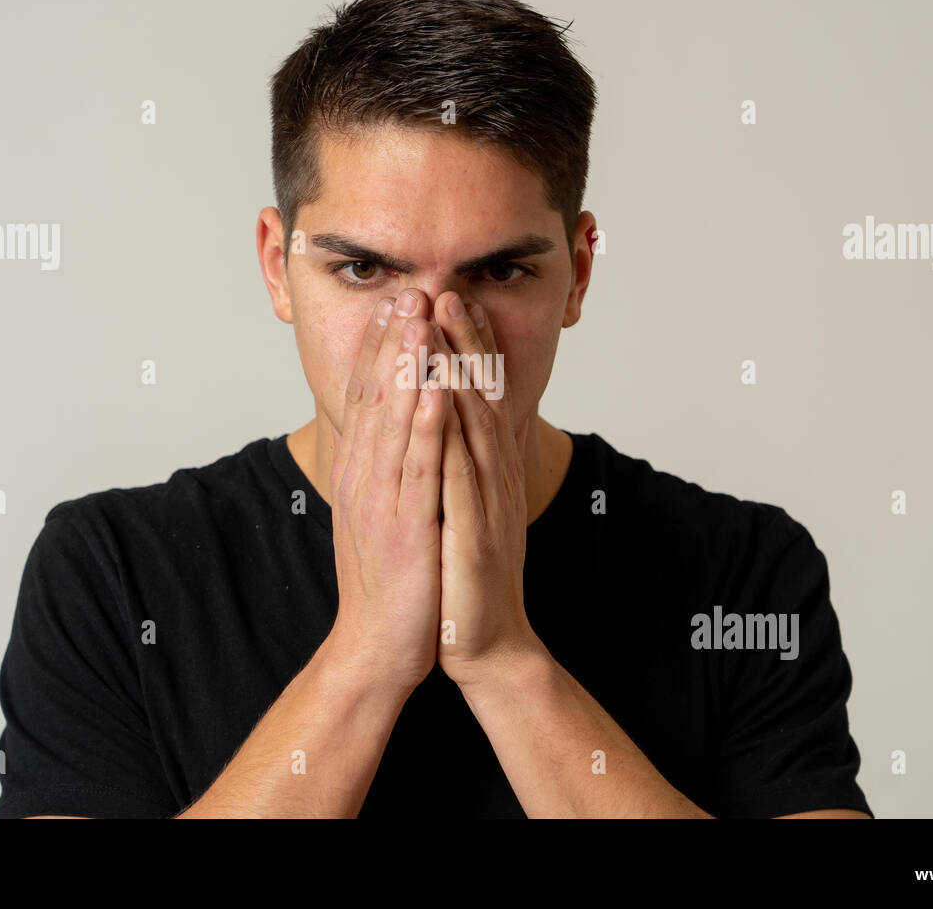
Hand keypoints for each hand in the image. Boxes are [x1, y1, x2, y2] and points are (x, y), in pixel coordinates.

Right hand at [327, 288, 448, 694]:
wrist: (378, 646)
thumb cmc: (390, 580)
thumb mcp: (381, 513)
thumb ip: (385, 469)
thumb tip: (394, 430)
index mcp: (362, 473)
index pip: (368, 399)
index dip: (381, 349)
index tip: (395, 304)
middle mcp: (365, 479)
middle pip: (376, 399)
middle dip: (393, 343)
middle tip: (407, 292)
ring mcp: (382, 501)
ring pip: (394, 423)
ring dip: (407, 369)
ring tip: (420, 321)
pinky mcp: (405, 527)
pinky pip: (417, 469)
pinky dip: (424, 426)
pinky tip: (434, 390)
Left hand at [429, 292, 540, 686]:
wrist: (485, 640)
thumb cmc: (471, 573)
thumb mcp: (474, 507)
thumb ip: (472, 465)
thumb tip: (463, 423)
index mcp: (490, 471)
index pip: (479, 396)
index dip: (467, 346)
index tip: (449, 299)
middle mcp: (494, 478)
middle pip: (480, 398)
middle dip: (463, 343)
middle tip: (446, 291)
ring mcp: (487, 504)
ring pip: (473, 425)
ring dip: (457, 371)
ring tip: (441, 326)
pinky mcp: (475, 533)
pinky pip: (461, 474)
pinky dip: (450, 431)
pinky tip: (438, 397)